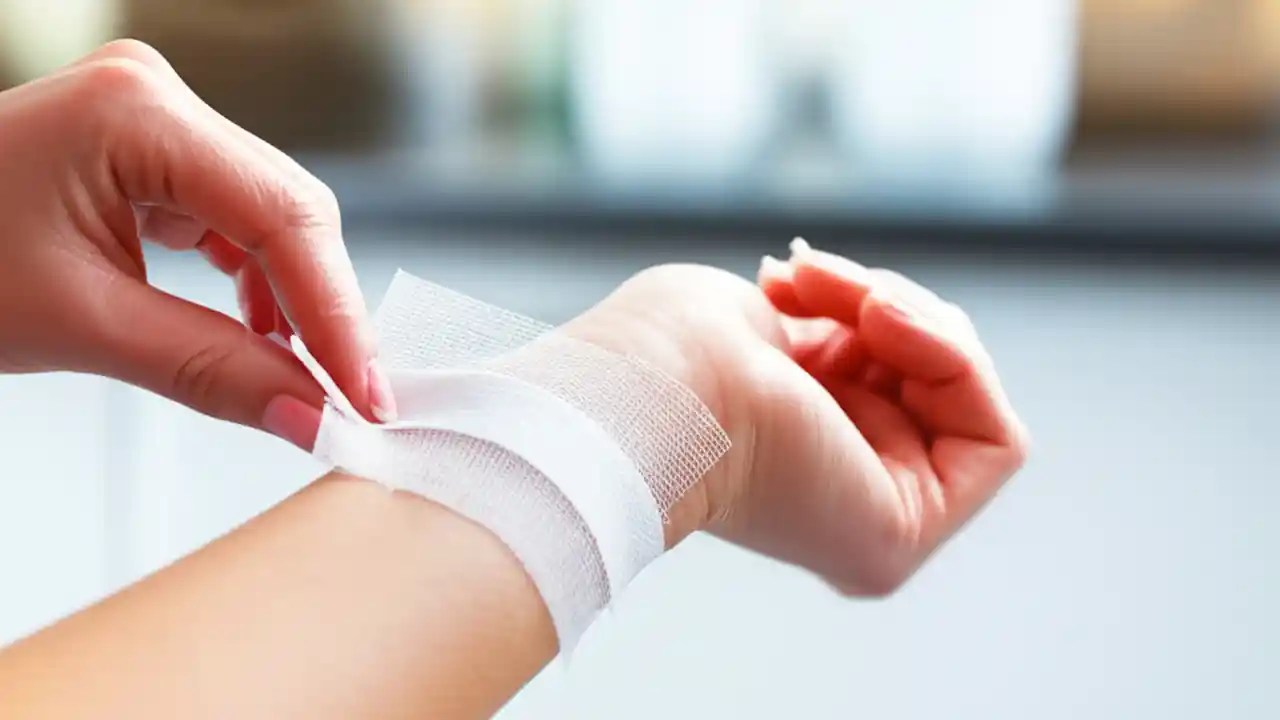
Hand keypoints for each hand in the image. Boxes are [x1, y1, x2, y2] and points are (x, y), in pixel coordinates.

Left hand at [0, 40, 393, 446]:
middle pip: (287, 209)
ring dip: (295, 299)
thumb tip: (312, 417)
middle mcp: (155, 99)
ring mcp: (154, 121)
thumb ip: (212, 371)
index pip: (281, 215)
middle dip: (324, 308)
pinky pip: (233, 217)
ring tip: (309, 376)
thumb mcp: (79, 325)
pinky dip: (256, 281)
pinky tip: (263, 332)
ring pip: (269, 216)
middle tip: (351, 397)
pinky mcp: (150, 152)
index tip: (365, 395)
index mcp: (134, 114)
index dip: (337, 312)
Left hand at [567, 240, 1027, 594]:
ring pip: (963, 396)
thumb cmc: (675, 346)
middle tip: (812, 277)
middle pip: (932, 379)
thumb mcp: (784, 321)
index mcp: (805, 446)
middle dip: (888, 304)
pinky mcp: (900, 537)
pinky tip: (885, 324)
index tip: (797, 275)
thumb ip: (846, 333)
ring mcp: (875, 521)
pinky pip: (995, 440)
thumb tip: (881, 317)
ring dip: (913, 318)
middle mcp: (842, 491)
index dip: (871, 308)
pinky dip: (954, 362)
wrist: (651, 381)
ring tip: (841, 294)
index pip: (893, 371)